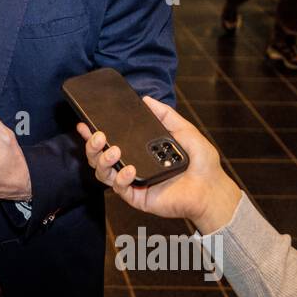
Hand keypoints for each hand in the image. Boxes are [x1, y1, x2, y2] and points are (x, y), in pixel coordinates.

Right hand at [78, 96, 241, 234]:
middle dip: (92, 146)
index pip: (109, 142)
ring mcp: (133, 183)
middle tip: (97, 135)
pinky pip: (120, 189)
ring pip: (103, 174)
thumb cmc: (200, 162)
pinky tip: (130, 169)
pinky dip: (121, 178)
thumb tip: (146, 99)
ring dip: (103, 160)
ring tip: (113, 151)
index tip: (85, 123)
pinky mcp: (138, 197)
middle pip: (99, 158)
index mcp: (138, 151)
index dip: (93, 134)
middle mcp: (131, 166)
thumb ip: (164, 115)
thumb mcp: (183, 130)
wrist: (212, 187)